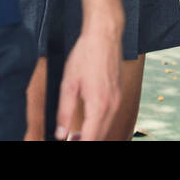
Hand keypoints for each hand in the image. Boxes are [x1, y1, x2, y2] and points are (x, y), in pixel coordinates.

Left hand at [55, 0, 122, 140]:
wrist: (105, 35)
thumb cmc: (86, 55)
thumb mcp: (68, 84)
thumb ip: (65, 111)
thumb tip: (61, 133)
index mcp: (99, 105)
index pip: (90, 138)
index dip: (79, 144)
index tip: (68, 143)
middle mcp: (112, 105)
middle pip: (101, 136)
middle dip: (86, 141)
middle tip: (70, 140)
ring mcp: (118, 99)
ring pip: (106, 127)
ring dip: (93, 134)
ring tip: (75, 135)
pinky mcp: (119, 93)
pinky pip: (110, 116)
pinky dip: (100, 124)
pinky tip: (88, 120)